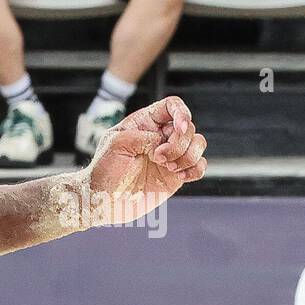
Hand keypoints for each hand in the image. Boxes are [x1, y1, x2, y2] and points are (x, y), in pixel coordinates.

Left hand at [75, 96, 206, 226]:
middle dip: (179, 143)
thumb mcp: (116, 144)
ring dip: (188, 156)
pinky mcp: (176, 175)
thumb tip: (163, 143)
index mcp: (144, 123)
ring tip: (167, 168)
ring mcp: (170, 156)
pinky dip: (195, 170)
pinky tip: (179, 176)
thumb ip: (142, 137)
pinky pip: (199, 166)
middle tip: (158, 158)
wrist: (105, 199)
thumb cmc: (105, 169)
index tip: (179, 129)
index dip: (182, 113)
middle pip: (188, 128)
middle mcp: (160, 136)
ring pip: (198, 144)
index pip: (172, 105)